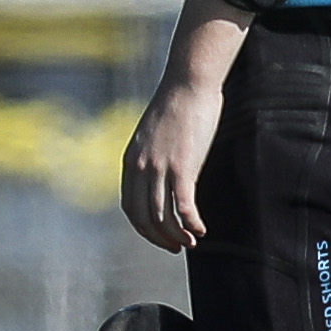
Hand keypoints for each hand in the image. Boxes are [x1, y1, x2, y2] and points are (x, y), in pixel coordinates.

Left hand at [121, 74, 226, 251]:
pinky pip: (183, 206)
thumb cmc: (176, 105)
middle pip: (143, 217)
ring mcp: (159, 168)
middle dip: (160, 238)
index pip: (130, 207)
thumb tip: (162, 176)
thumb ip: (152, 157)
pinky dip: (191, 223)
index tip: (160, 235)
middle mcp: (140, 168)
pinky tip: (201, 230)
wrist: (188, 83)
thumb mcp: (153, 136)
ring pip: (163, 217)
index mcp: (130, 161)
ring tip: (191, 243)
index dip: (144, 228)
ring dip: (177, 236)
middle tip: (176, 247)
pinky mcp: (182, 166)